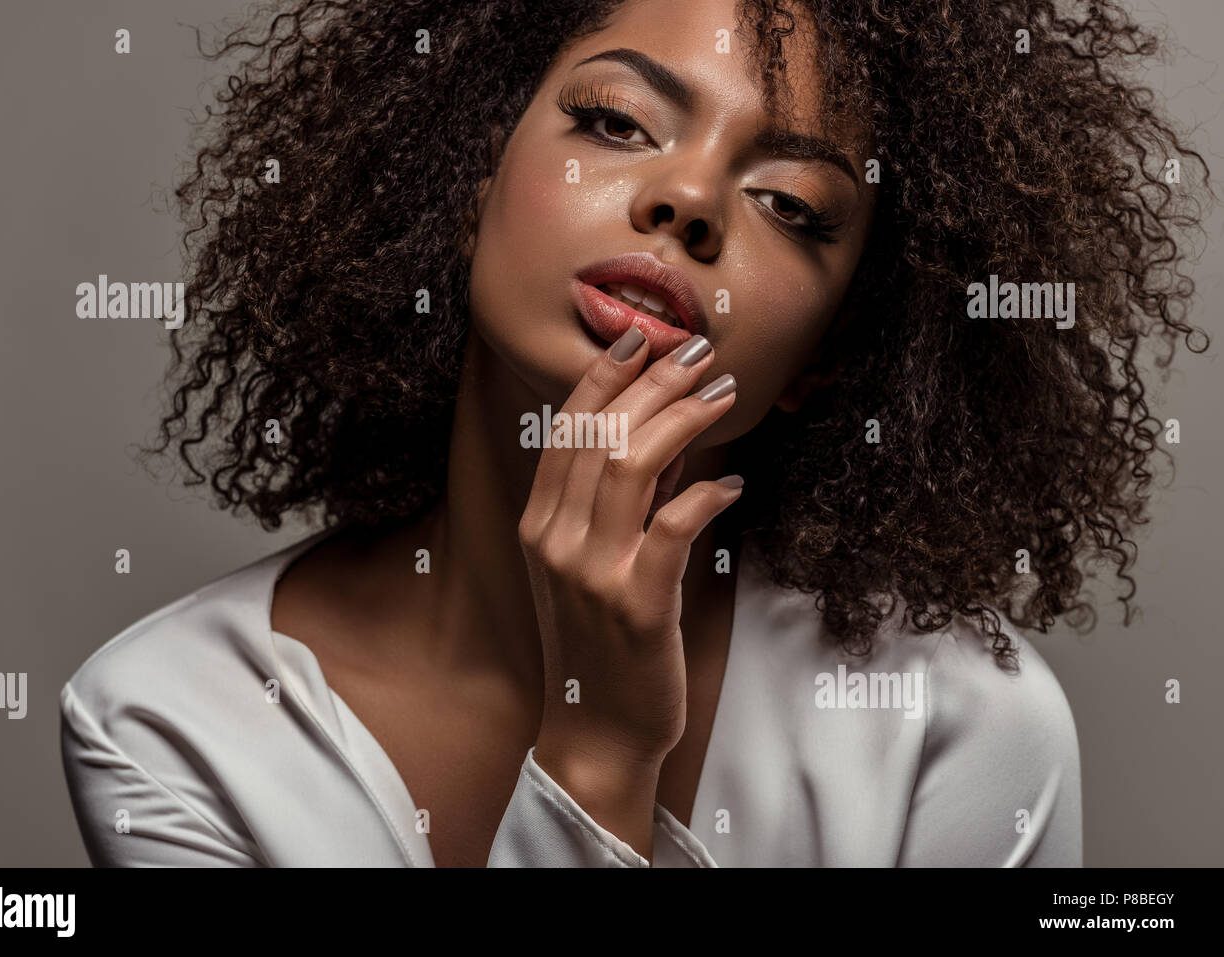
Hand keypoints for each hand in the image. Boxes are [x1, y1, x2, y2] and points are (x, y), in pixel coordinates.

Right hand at [518, 328, 739, 855]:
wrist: (597, 730)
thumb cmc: (600, 642)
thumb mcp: (589, 564)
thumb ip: (614, 504)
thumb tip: (660, 436)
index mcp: (539, 524)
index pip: (567, 430)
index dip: (605, 376)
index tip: (642, 338)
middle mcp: (555, 540)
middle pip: (602, 435)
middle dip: (653, 383)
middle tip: (698, 354)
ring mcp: (592, 572)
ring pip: (631, 466)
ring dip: (681, 420)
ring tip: (722, 394)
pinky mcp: (636, 604)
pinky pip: (674, 527)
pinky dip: (706, 495)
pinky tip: (733, 482)